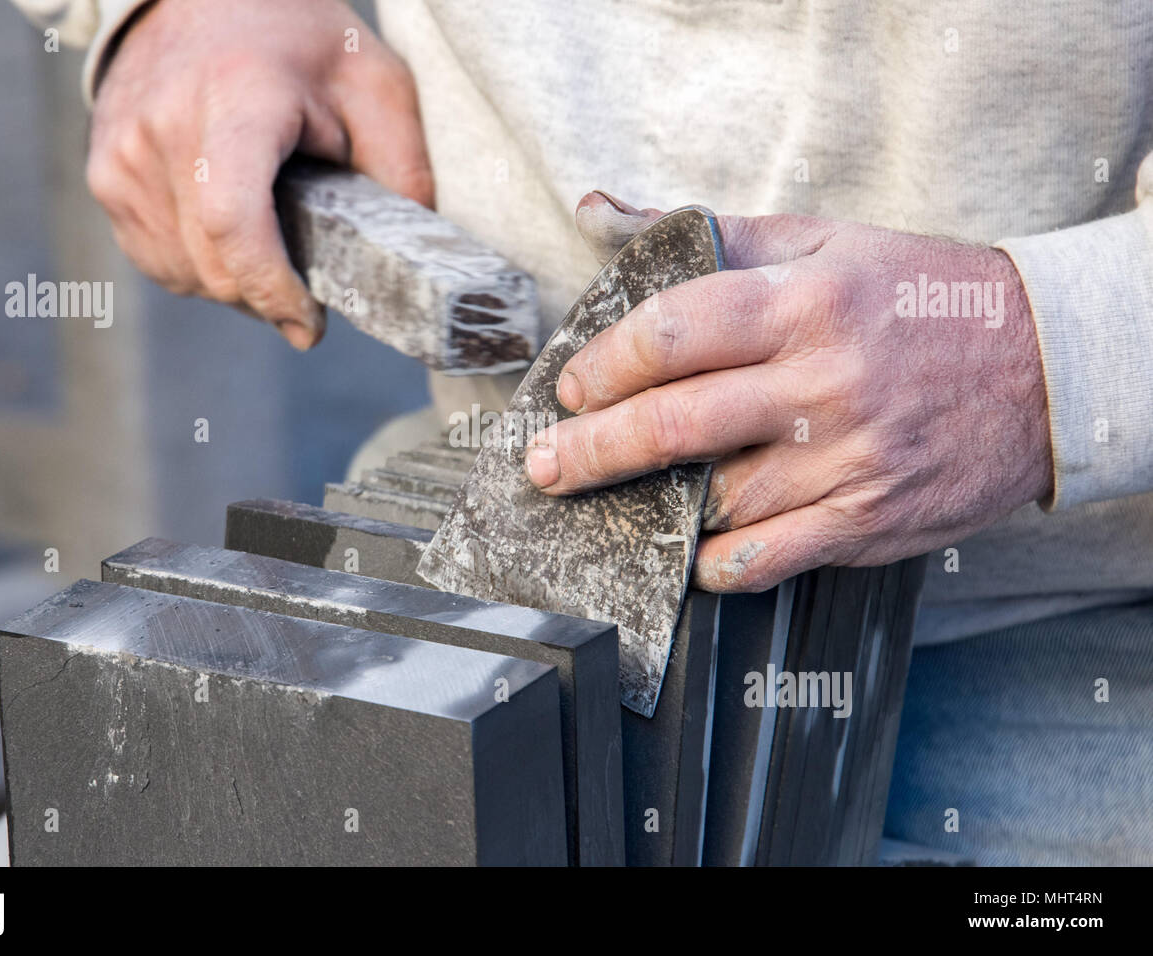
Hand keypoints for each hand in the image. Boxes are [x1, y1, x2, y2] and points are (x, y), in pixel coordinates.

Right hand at [86, 0, 433, 347]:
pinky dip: (197, 267)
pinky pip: (155, 259)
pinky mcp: (104, 176)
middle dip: (266, 297)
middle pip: (212, 267)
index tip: (310, 322)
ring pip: (183, 274)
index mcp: (235, 100)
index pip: (235, 224)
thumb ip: (401, 169)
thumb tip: (407, 263)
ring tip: (268, 242)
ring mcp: (122, 156)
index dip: (274, 290)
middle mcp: (163, 129)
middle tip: (306, 286)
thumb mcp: (374, 82)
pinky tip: (227, 232)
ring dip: (232, 284)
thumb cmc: (295, 38)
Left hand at [527, 192, 1053, 591]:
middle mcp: (823, 381)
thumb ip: (711, 234)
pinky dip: (718, 562)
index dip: (607, 362)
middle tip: (548, 463)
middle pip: (677, 422)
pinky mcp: (869, 517)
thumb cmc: (918, 298)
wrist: (1041, 365)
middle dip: (594, 449)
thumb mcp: (825, 242)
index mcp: (806, 301)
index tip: (575, 386)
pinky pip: (770, 556)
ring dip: (652, 506)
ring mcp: (847, 457)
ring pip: (717, 497)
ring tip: (616, 500)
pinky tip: (694, 553)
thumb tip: (598, 213)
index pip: (675, 330)